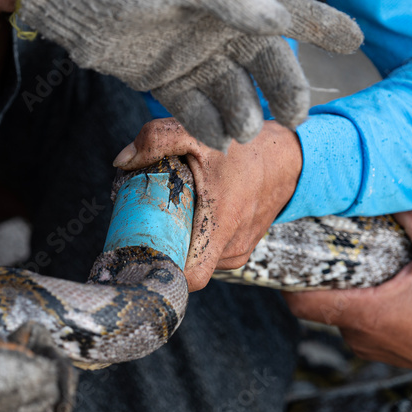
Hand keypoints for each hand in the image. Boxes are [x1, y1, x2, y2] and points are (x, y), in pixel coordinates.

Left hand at [20, 0, 361, 149]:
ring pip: (233, 94)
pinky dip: (206, 125)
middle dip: (285, 92)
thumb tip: (279, 19)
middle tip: (293, 119)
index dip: (324, 27)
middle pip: (267, 65)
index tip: (356, 41)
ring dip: (243, 116)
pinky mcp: (163, 79)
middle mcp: (220, 27)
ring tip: (241, 134)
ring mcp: (192, 56)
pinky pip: (195, 108)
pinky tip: (213, 138)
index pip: (290, 12)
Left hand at [114, 118, 301, 290]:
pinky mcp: (243, 247)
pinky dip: (198, 238)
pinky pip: (212, 252)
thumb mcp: (198, 133)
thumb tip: (121, 162)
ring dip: (183, 240)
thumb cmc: (246, 147)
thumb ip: (156, 140)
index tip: (145, 249)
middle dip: (165, 246)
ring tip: (175, 211)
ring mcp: (240, 251)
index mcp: (221, 227)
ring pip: (199, 258)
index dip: (165, 270)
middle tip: (148, 219)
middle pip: (187, 265)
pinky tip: (194, 213)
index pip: (190, 278)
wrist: (290, 156)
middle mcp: (233, 248)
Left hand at [283, 203, 411, 386]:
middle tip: (323, 241)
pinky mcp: (384, 350)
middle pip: (317, 301)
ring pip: (339, 311)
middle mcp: (357, 334)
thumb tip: (400, 186)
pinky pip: (359, 322)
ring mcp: (369, 345)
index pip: (298, 300)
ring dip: (344, 287)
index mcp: (362, 313)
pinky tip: (380, 279)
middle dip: (319, 272)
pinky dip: (362, 301)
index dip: (285, 276)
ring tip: (354, 256)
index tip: (287, 250)